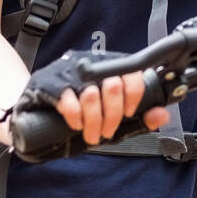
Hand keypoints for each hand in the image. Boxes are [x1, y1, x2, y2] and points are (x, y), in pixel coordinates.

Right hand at [56, 71, 170, 144]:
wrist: (34, 111)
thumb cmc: (76, 115)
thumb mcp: (110, 118)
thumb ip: (137, 117)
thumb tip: (162, 114)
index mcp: (108, 67)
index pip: (132, 73)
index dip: (134, 97)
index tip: (128, 113)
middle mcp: (90, 64)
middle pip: (114, 86)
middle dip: (112, 117)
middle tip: (106, 132)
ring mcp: (68, 71)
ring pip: (92, 95)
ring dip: (94, 122)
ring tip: (90, 133)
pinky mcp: (47, 82)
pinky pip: (68, 100)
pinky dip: (75, 118)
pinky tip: (74, 125)